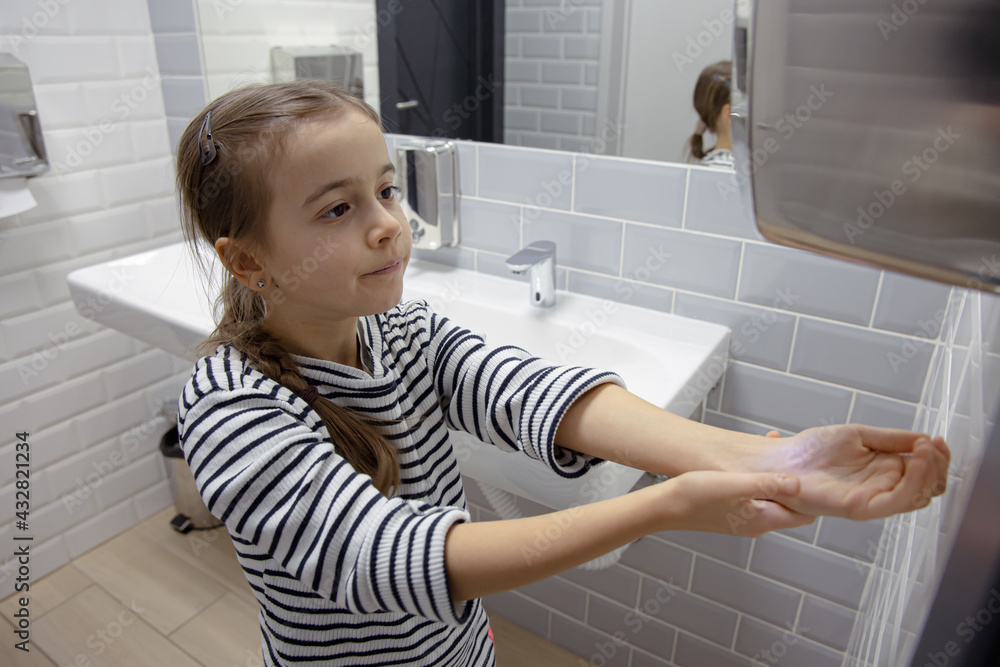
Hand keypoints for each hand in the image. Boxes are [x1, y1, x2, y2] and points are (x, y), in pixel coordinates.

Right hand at [661, 470, 814, 537]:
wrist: (663, 507)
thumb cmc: (692, 497)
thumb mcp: (733, 485)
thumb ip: (766, 483)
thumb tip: (799, 484)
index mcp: (762, 520)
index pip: (804, 514)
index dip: (812, 494)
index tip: (812, 472)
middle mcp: (756, 524)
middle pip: (789, 505)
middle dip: (794, 482)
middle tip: (793, 457)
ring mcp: (743, 519)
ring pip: (771, 499)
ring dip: (775, 479)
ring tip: (772, 454)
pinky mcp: (731, 512)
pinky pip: (755, 497)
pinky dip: (758, 481)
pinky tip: (749, 464)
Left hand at [755, 424, 949, 520]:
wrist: (783, 459)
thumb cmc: (812, 450)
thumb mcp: (860, 436)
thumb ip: (892, 439)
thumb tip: (924, 440)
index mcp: (884, 471)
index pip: (925, 473)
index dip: (937, 459)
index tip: (938, 440)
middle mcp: (882, 488)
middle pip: (927, 488)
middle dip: (938, 466)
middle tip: (934, 446)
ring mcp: (872, 499)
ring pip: (916, 496)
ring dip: (928, 472)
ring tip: (925, 450)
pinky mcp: (860, 507)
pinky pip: (895, 500)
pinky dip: (910, 482)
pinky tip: (911, 461)